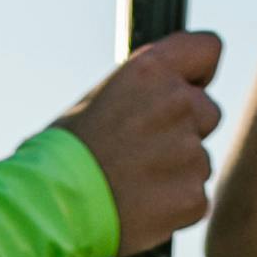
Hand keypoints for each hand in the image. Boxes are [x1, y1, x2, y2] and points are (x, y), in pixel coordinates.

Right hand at [58, 31, 221, 256]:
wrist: (48, 206)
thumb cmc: (64, 153)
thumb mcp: (99, 99)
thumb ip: (144, 92)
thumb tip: (168, 93)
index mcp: (151, 71)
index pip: (208, 48)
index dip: (199, 72)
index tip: (188, 87)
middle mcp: (178, 103)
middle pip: (208, 112)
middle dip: (186, 130)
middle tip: (143, 151)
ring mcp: (190, 152)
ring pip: (200, 160)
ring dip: (177, 172)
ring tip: (132, 184)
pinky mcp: (192, 196)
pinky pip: (196, 198)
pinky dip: (175, 207)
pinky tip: (140, 207)